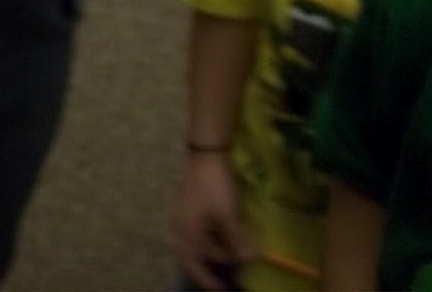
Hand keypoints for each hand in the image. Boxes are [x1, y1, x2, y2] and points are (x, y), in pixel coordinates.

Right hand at [172, 152, 256, 290]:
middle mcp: (183, 227)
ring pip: (205, 242)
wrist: (208, 153)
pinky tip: (235, 233)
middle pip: (199, 255)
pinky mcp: (197, 208)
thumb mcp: (228, 216)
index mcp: (186, 232)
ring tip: (241, 250)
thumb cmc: (214, 186)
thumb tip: (247, 262)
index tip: (222, 290)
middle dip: (218, 263)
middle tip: (238, 267)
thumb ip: (236, 241)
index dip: (206, 281)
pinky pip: (208, 230)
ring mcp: (189, 216)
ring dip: (221, 249)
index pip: (192, 265)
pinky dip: (221, 237)